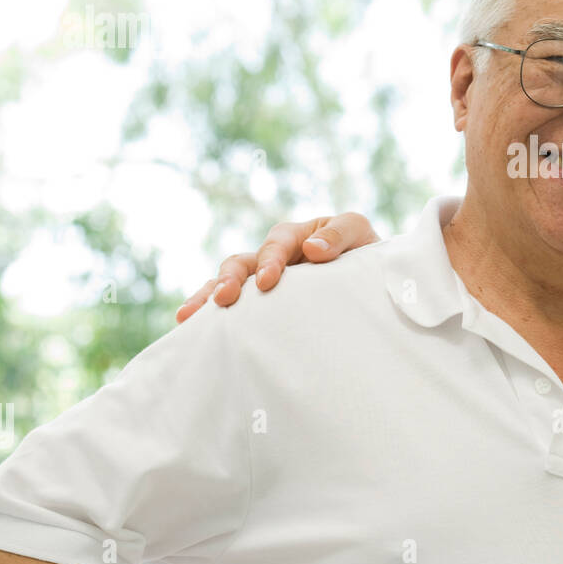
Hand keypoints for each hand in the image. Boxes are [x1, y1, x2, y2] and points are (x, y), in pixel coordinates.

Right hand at [175, 213, 379, 322]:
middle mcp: (274, 258)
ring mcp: (263, 282)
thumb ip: (341, 234)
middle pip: (242, 262)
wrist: (373, 284)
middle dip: (229, 278)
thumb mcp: (360, 236)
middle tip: (224, 299)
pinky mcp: (262, 307)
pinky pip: (233, 309)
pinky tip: (189, 329)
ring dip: (208, 296)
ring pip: (228, 284)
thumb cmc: (367, 255)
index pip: (277, 243)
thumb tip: (311, 249)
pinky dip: (209, 314)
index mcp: (297, 236)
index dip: (270, 259)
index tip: (268, 282)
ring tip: (189, 316)